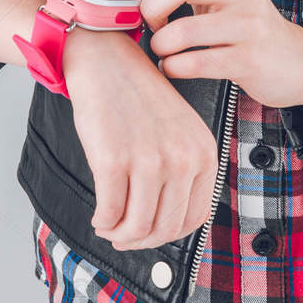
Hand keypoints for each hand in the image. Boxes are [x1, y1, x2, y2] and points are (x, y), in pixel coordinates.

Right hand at [62, 25, 220, 250]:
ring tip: (108, 226)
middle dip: (141, 241)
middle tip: (122, 236)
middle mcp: (182, 159)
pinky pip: (109, 212)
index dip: (169, 236)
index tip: (149, 234)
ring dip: (119, 235)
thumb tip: (167, 226)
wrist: (107, 62)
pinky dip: (102, 221)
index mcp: (204, 153)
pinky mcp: (113, 160)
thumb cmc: (138, 99)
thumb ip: (184, 172)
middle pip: (165, 228)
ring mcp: (149, 160)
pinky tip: (98, 216)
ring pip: (137, 227)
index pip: (194, 218)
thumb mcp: (180, 132)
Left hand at [105, 0, 302, 110]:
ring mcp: (247, 25)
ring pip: (184, 30)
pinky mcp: (249, 59)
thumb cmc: (252, 31)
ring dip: (161, 45)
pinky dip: (175, 68)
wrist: (301, 63)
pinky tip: (175, 69)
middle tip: (151, 24)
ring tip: (164, 52)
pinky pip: (197, 62)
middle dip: (152, 7)